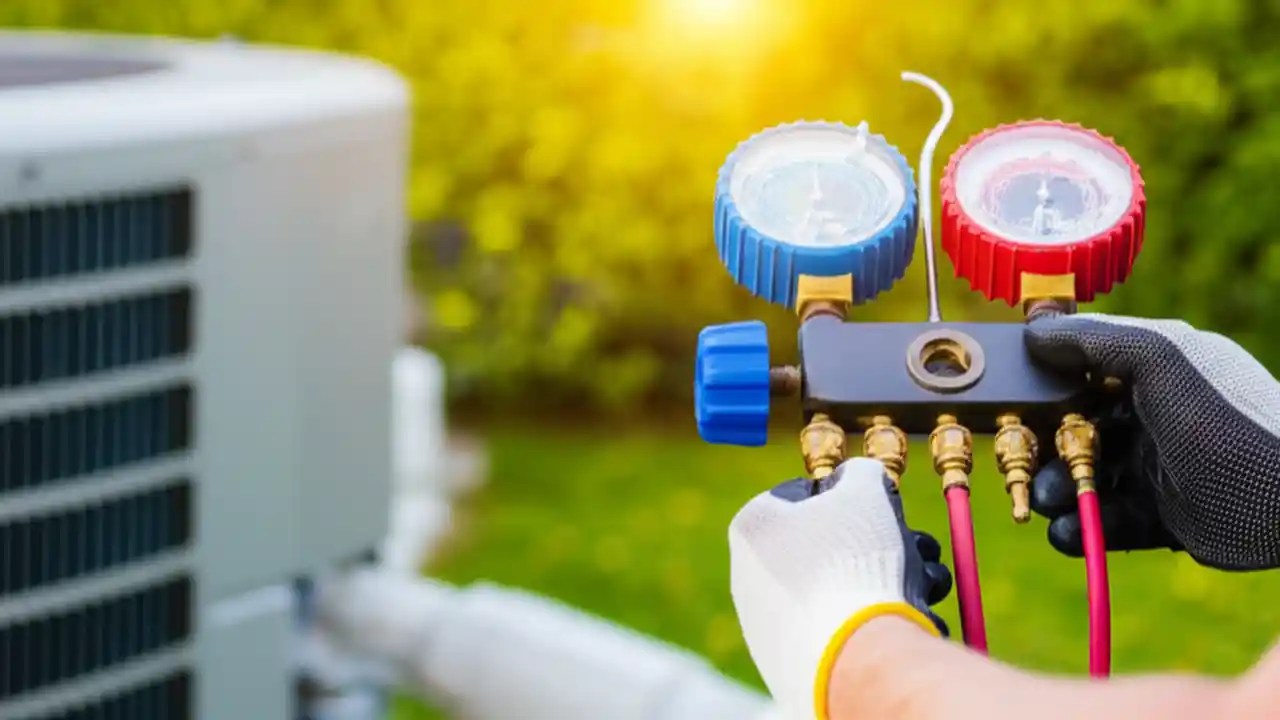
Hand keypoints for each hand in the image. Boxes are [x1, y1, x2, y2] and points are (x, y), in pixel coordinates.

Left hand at [728, 458, 950, 718]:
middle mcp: (748, 573)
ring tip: (923, 586)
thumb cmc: (853, 560)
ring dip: (884, 582)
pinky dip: (866, 624)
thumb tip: (861, 475)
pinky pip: (833, 630)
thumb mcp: (865, 491)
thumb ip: (861, 473)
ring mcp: (765, 621)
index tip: (881, 509)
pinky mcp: (787, 660)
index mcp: (754, 525)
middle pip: (827, 545)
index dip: (852, 496)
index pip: (806, 494)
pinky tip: (900, 625)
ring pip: (837, 588)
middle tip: (914, 550)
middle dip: (877, 544)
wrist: (854, 654)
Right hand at [1025, 313, 1279, 569]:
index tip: (1007, 396)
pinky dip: (1080, 529)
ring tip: (1047, 501)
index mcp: (1151, 369)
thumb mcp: (1160, 358)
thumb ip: (1094, 339)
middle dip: (1040, 445)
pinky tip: (1066, 534)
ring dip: (1055, 490)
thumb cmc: (1226, 418)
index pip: (1080, 368)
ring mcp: (1155, 466)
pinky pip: (1105, 521)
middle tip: (1017, 458)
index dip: (1042, 382)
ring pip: (1083, 477)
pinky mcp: (1161, 517)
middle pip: (1072, 427)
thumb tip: (1034, 329)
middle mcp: (1150, 414)